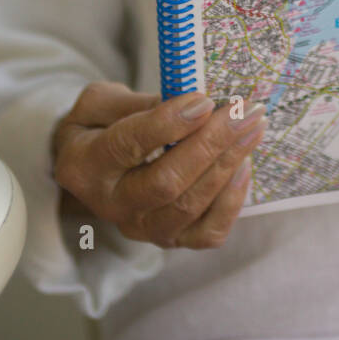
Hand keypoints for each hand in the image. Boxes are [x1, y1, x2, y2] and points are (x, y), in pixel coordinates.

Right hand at [52, 81, 265, 248]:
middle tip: (244, 110)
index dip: (169, 123)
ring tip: (253, 128)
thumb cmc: (99, 126)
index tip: (204, 100)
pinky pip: (207, 233)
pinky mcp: (169, 239)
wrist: (89, 169)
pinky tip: (244, 165)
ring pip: (189, 207)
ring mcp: (141, 228)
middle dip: (212, 143)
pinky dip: (231, 201)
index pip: (128, 145)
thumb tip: (190, 103)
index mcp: (86, 164)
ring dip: (228, 165)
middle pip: (166, 182)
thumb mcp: (101, 101)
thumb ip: (138, 102)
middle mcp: (111, 204)